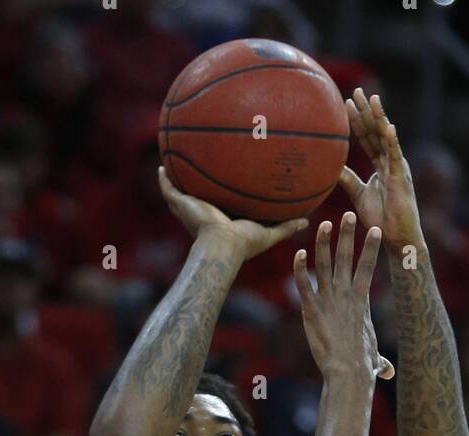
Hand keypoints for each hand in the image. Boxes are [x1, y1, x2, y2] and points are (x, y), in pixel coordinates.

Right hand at [158, 167, 307, 261]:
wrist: (222, 246)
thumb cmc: (243, 243)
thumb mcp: (268, 233)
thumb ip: (285, 226)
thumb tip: (306, 221)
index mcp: (221, 218)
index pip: (221, 200)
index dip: (222, 191)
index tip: (225, 177)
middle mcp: (203, 213)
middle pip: (198, 193)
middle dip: (196, 181)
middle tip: (198, 162)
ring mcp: (189, 209)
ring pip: (180, 190)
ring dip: (177, 177)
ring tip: (174, 158)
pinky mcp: (180, 205)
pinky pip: (168, 189)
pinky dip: (163, 179)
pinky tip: (162, 165)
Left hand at [293, 211, 393, 381]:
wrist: (348, 371)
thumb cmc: (362, 366)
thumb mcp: (373, 358)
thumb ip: (379, 361)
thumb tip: (388, 372)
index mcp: (361, 300)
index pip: (367, 266)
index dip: (370, 247)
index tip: (374, 229)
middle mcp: (346, 295)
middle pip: (346, 257)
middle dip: (347, 234)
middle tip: (348, 214)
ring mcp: (328, 300)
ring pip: (324, 264)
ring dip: (324, 243)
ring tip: (324, 224)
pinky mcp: (311, 310)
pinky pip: (304, 284)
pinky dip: (300, 268)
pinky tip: (298, 253)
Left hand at [339, 89, 419, 253]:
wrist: (396, 238)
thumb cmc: (380, 220)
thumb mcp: (359, 195)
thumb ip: (348, 179)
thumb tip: (331, 167)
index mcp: (381, 166)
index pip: (367, 139)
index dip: (357, 122)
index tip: (346, 104)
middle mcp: (391, 162)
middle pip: (377, 132)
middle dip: (367, 112)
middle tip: (356, 91)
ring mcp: (397, 168)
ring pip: (387, 139)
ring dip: (379, 118)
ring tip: (372, 100)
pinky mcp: (402, 179)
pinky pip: (396, 157)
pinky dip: (393, 141)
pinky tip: (388, 126)